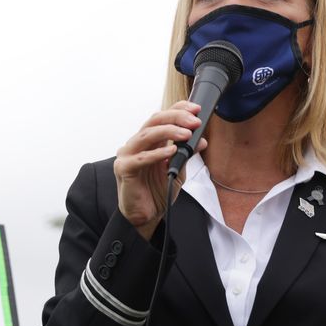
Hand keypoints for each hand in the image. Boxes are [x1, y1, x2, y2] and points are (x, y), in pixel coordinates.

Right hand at [115, 101, 205, 238]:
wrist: (144, 216)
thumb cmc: (156, 192)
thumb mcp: (177, 171)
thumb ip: (186, 155)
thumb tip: (201, 140)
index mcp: (149, 142)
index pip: (161, 117)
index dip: (178, 109)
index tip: (196, 109)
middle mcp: (136, 144)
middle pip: (154, 121)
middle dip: (176, 118)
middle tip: (194, 122)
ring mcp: (127, 155)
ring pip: (147, 135)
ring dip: (168, 131)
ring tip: (186, 134)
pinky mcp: (124, 169)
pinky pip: (141, 158)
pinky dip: (157, 154)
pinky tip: (172, 152)